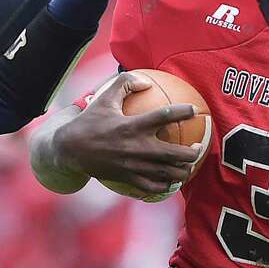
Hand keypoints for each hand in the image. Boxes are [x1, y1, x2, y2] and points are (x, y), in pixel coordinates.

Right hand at [56, 72, 202, 195]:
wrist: (70, 150)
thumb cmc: (89, 121)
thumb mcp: (104, 97)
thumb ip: (125, 83)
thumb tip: (146, 80)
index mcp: (133, 126)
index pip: (165, 116)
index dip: (183, 111)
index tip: (195, 110)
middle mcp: (137, 147)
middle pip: (176, 153)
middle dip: (192, 151)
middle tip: (197, 147)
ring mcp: (134, 166)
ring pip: (168, 173)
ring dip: (183, 170)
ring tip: (188, 166)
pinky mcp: (128, 179)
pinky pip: (153, 186)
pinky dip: (165, 185)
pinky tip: (170, 181)